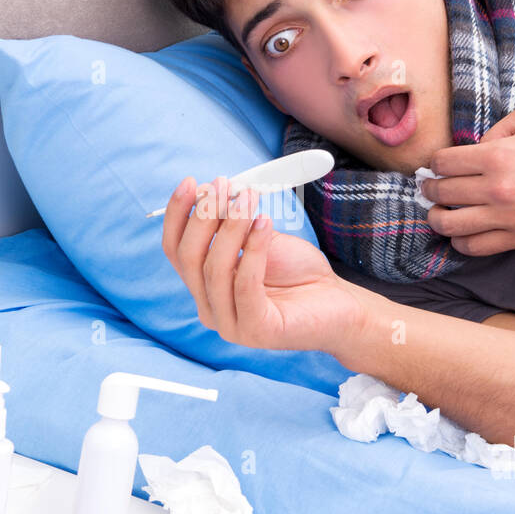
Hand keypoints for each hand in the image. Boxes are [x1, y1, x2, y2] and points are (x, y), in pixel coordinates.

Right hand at [160, 174, 367, 352]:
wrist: (339, 304)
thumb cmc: (299, 272)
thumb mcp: (260, 239)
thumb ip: (235, 222)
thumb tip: (214, 190)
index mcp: (204, 287)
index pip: (175, 250)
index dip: (177, 215)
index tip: (190, 182)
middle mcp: (210, 308)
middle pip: (188, 258)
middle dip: (202, 216)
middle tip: (223, 186)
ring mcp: (230, 325)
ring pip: (214, 269)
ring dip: (230, 227)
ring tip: (249, 199)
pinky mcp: (256, 331)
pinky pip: (245, 284)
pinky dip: (253, 248)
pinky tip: (264, 223)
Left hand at [422, 106, 514, 255]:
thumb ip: (493, 130)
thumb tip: (470, 150)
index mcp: (496, 156)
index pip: (443, 163)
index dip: (435, 163)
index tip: (437, 165)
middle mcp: (497, 189)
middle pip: (442, 193)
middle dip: (430, 189)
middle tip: (430, 187)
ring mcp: (507, 218)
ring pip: (450, 226)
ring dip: (437, 218)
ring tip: (438, 212)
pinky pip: (475, 247)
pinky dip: (460, 242)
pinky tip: (461, 232)